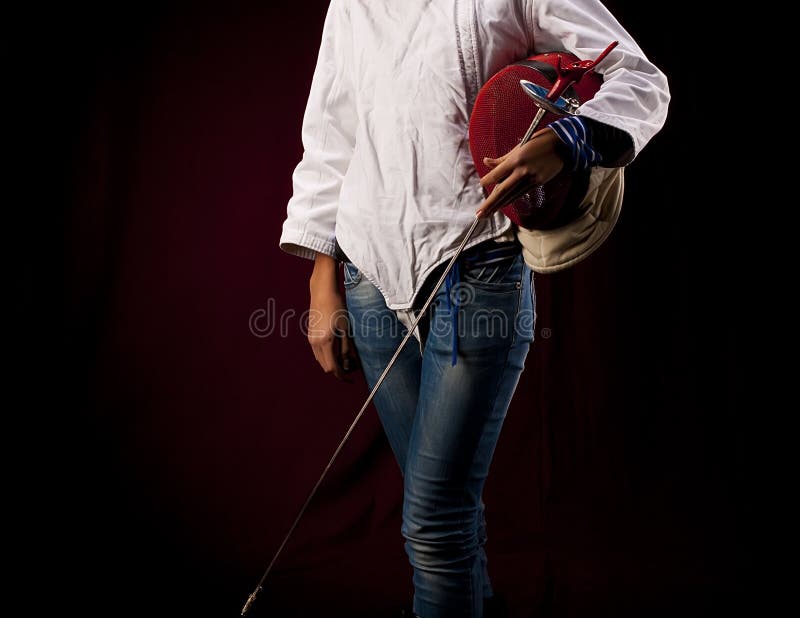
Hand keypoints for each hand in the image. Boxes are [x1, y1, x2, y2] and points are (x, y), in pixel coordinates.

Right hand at [308, 254, 358, 380]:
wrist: (323, 292)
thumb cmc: (338, 308)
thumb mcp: (346, 329)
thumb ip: (347, 348)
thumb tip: (350, 364)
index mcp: (325, 342)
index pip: (332, 368)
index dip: (342, 376)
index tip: (351, 379)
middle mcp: (315, 343)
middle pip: (325, 366)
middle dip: (338, 370)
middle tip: (351, 367)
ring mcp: (311, 339)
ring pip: (321, 359)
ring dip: (332, 362)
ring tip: (345, 358)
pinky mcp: (311, 334)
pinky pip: (318, 352)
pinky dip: (327, 355)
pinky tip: (337, 349)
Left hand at [475, 128, 564, 218]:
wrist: (564, 145)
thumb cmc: (539, 141)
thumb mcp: (519, 146)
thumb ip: (502, 158)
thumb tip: (486, 162)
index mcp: (517, 159)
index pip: (497, 174)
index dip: (487, 181)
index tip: (481, 185)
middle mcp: (523, 171)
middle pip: (502, 191)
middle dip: (489, 204)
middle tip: (479, 215)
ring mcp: (532, 179)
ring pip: (511, 195)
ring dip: (498, 206)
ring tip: (487, 214)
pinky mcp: (539, 183)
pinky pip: (521, 193)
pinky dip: (510, 199)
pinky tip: (502, 205)